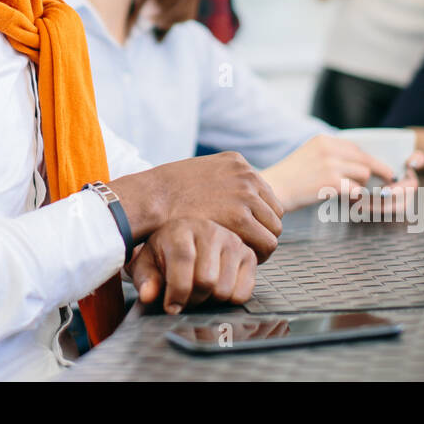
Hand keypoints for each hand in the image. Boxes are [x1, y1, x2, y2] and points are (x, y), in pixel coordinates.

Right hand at [107, 151, 284, 260]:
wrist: (150, 199)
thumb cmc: (165, 194)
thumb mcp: (196, 175)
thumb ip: (215, 183)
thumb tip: (222, 197)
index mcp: (236, 162)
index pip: (264, 194)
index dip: (257, 218)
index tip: (246, 232)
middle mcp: (245, 174)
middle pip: (274, 211)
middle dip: (262, 230)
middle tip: (247, 248)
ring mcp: (245, 193)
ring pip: (273, 229)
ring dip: (261, 244)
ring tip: (243, 257)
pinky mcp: (240, 215)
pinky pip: (265, 242)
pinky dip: (258, 254)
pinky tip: (241, 261)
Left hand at [127, 218, 256, 314]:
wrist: (185, 239)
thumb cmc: (165, 253)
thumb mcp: (147, 264)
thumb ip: (145, 279)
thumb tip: (148, 295)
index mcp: (181, 229)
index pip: (184, 259)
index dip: (177, 290)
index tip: (171, 307)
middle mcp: (210, 231)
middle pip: (206, 279)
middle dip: (193, 299)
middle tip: (184, 299)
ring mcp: (232, 242)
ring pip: (225, 289)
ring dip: (210, 301)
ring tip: (199, 293)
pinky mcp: (248, 255)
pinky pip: (243, 292)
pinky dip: (229, 300)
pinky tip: (217, 289)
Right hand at [264, 134, 411, 210]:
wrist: (273, 190)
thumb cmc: (290, 177)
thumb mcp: (309, 155)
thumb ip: (330, 155)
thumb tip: (358, 165)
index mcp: (323, 140)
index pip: (356, 147)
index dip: (368, 159)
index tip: (378, 168)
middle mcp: (328, 148)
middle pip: (365, 158)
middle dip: (377, 170)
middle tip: (386, 180)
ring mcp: (330, 164)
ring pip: (364, 174)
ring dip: (362, 185)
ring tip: (353, 194)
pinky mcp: (331, 182)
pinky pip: (357, 189)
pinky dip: (356, 197)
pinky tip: (349, 201)